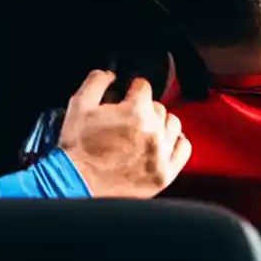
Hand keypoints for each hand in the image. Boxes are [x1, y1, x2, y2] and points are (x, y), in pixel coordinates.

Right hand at [58, 69, 190, 197]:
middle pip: (158, 107)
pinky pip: (184, 149)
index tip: (126, 97)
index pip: (144, 87)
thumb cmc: (78, 148)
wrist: (76, 185)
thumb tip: (111, 75)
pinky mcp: (164, 174)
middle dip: (144, 108)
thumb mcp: (79, 106)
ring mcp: (161, 154)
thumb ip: (96, 82)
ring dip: (161, 123)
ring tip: (146, 130)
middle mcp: (153, 131)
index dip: (132, 90)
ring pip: (173, 125)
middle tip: (129, 119)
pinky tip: (163, 143)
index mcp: (135, 112)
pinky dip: (176, 143)